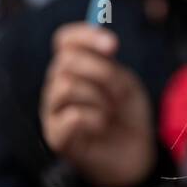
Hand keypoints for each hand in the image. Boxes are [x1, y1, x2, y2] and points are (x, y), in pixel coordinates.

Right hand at [40, 23, 154, 186]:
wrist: (134, 151)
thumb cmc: (127, 114)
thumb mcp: (125, 84)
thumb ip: (109, 66)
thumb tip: (105, 47)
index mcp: (75, 66)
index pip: (65, 39)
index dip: (85, 35)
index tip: (113, 46)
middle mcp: (58, 84)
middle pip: (66, 60)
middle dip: (101, 72)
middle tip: (119, 91)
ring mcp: (52, 110)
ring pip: (65, 85)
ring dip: (98, 97)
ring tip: (109, 112)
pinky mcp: (55, 135)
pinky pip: (71, 116)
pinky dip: (94, 119)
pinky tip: (101, 127)